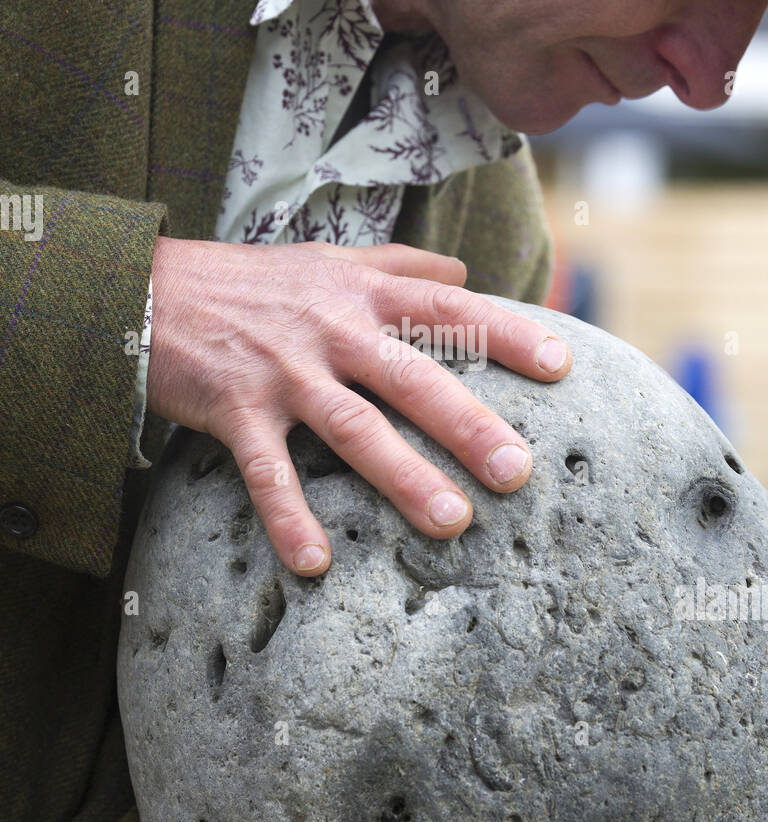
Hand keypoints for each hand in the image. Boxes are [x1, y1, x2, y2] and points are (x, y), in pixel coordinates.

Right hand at [147, 237, 571, 576]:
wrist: (152, 288)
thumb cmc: (254, 281)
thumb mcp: (331, 258)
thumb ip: (400, 265)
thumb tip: (464, 272)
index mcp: (363, 293)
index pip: (448, 308)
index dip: (507, 333)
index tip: (561, 367)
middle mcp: (334, 330)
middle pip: (414, 376)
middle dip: (469, 424)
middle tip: (519, 472)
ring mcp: (286, 372)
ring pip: (354, 427)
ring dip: (404, 477)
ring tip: (453, 524)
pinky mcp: (236, 410)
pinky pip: (268, 472)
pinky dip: (290, 517)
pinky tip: (316, 563)